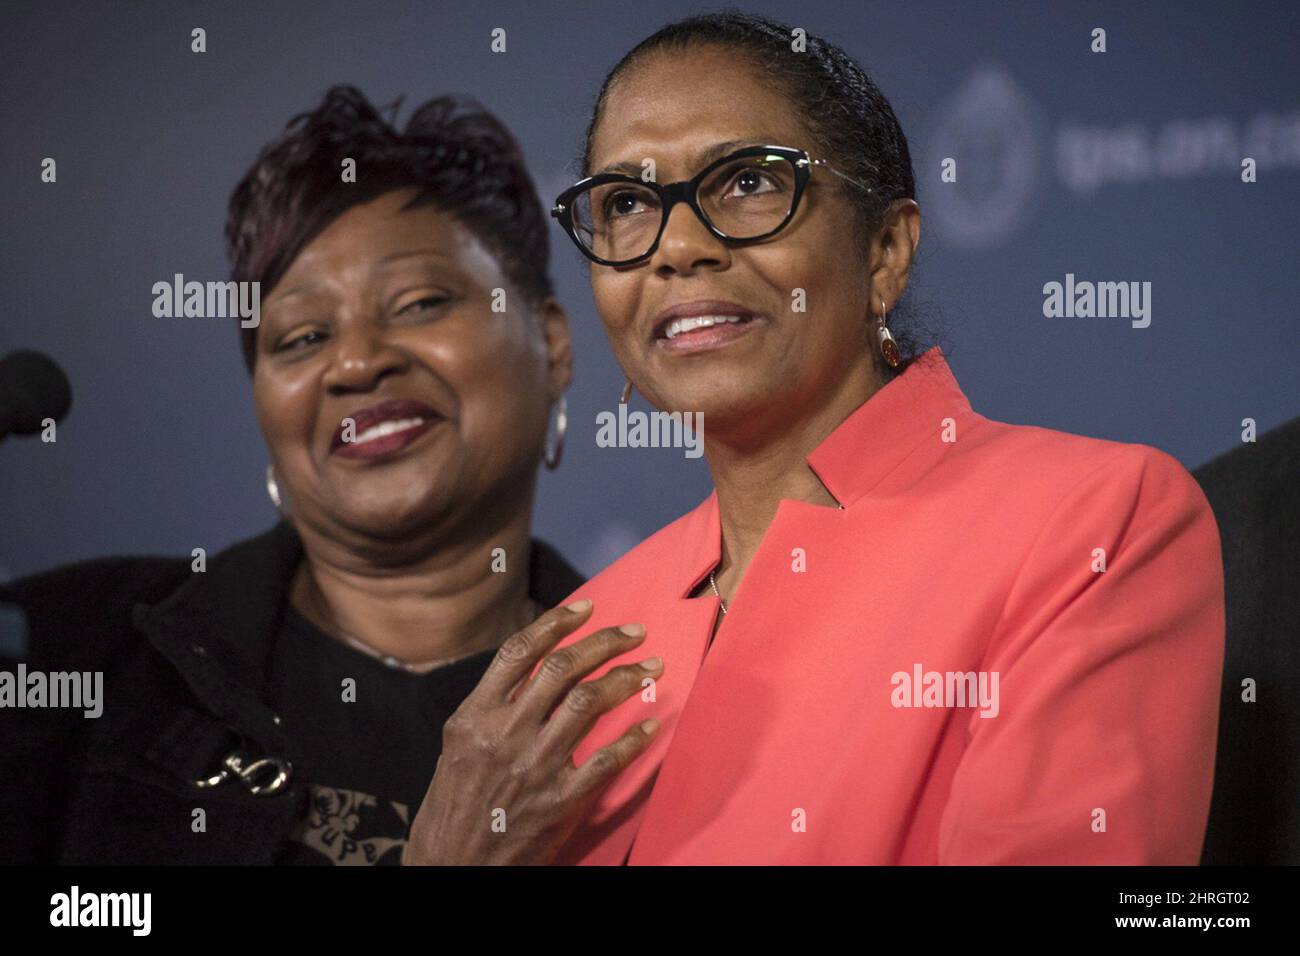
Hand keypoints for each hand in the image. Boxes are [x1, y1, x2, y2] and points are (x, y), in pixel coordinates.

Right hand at [402, 599, 662, 864]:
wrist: (453, 868)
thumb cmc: (454, 808)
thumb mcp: (457, 746)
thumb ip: (492, 708)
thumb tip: (534, 670)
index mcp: (475, 716)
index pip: (520, 652)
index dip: (557, 622)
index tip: (587, 608)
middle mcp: (505, 734)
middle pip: (564, 668)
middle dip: (606, 642)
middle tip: (635, 632)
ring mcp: (535, 766)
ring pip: (590, 702)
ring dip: (628, 678)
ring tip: (651, 668)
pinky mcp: (561, 800)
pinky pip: (609, 758)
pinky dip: (635, 738)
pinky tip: (650, 724)